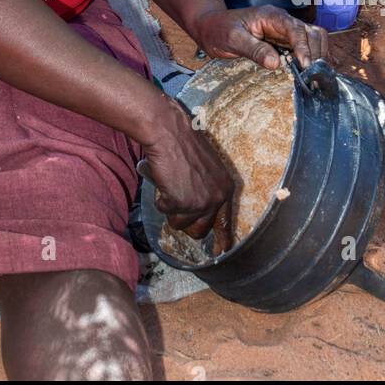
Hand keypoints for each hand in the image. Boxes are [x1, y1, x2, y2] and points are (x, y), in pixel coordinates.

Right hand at [140, 96, 234, 254]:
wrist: (168, 131)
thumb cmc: (184, 144)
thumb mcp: (208, 168)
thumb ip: (209, 190)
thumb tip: (201, 213)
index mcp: (226, 189)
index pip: (226, 222)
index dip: (222, 240)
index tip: (220, 253)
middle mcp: (216, 198)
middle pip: (200, 231)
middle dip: (186, 221)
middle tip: (178, 202)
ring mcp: (198, 202)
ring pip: (179, 224)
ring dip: (170, 208)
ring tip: (170, 184)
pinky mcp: (179, 202)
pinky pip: (163, 211)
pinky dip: (159, 197)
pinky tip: (163, 179)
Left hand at [192, 4, 329, 70]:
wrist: (211, 27)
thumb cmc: (219, 29)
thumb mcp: (232, 39)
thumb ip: (254, 49)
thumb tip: (276, 63)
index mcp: (271, 16)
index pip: (296, 29)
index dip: (304, 47)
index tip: (306, 65)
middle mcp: (282, 21)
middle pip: (311, 32)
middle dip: (316, 52)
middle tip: (313, 75)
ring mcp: (284, 31)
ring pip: (313, 38)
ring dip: (318, 55)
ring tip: (315, 76)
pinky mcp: (284, 42)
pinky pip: (305, 47)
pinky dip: (312, 58)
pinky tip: (311, 73)